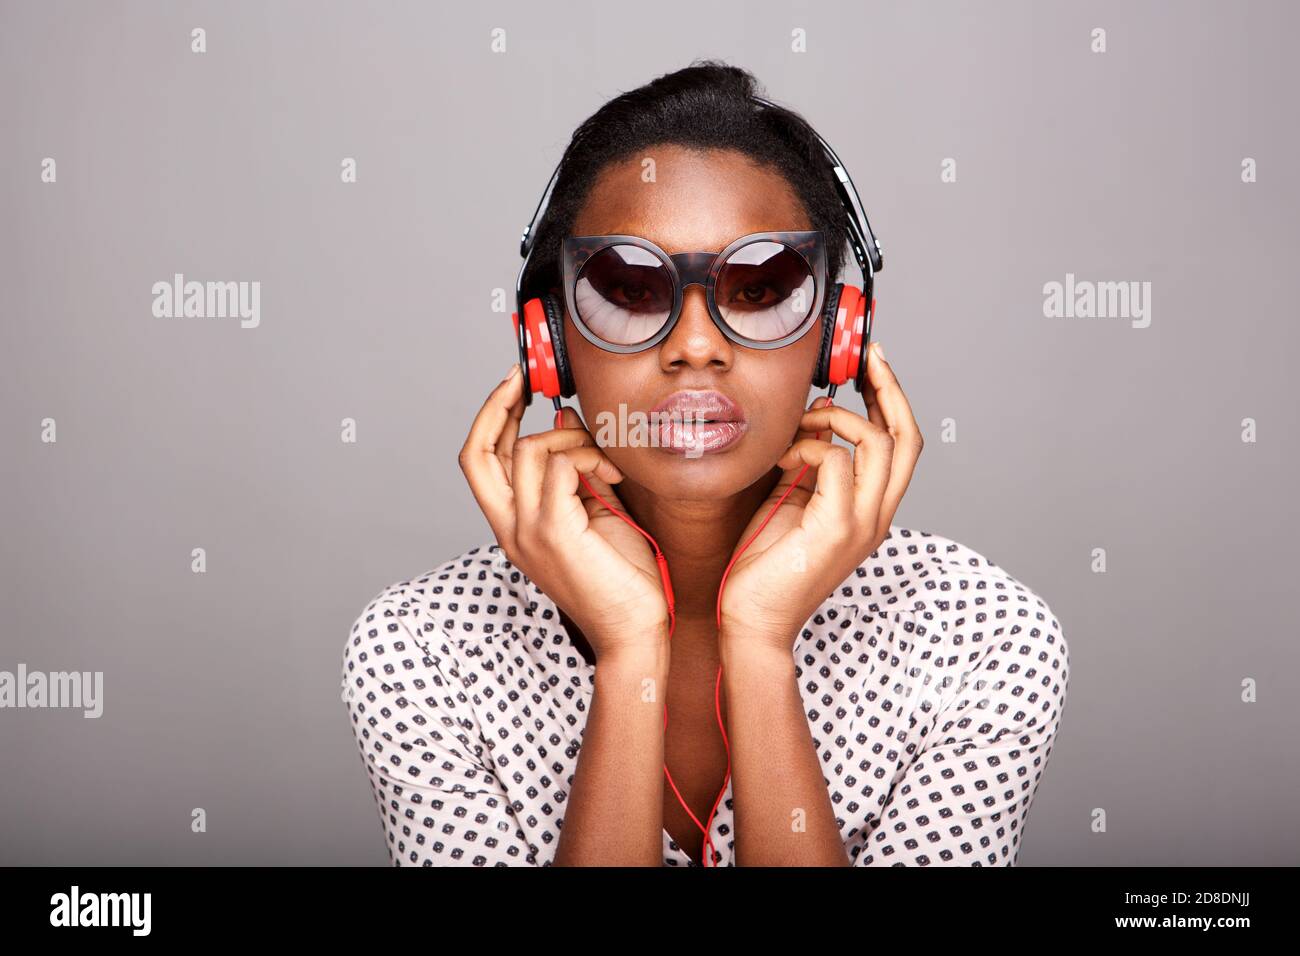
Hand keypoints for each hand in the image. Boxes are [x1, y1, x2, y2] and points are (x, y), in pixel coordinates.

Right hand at [458, 365, 671, 661]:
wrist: (635, 631)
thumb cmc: (622, 580)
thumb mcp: (596, 511)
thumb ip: (577, 470)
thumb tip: (567, 421)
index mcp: (513, 525)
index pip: (479, 461)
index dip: (491, 416)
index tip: (515, 384)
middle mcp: (509, 528)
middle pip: (476, 452)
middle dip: (497, 405)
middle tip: (524, 379)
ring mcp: (526, 531)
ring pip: (528, 450)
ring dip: (573, 439)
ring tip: (606, 461)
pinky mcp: (553, 531)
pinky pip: (560, 466)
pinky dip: (588, 458)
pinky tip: (613, 476)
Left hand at [718, 343, 922, 654]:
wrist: (753, 620)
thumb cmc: (766, 566)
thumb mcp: (792, 502)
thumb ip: (811, 465)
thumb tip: (815, 422)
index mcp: (871, 510)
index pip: (902, 446)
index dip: (893, 400)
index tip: (873, 365)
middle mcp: (877, 516)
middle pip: (908, 438)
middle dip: (890, 389)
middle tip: (868, 357)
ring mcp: (863, 524)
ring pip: (880, 444)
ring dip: (839, 420)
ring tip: (802, 428)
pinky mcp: (838, 529)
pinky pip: (838, 464)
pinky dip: (811, 448)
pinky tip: (783, 460)